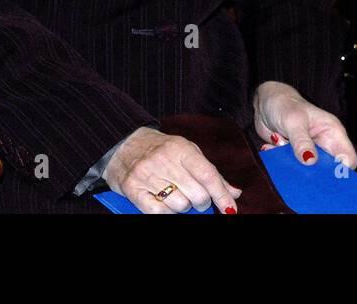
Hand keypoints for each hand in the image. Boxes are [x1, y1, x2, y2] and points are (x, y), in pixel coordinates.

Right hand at [104, 126, 242, 213]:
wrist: (123, 144)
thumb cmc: (161, 149)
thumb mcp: (188, 152)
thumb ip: (210, 173)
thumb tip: (234, 193)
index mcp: (182, 149)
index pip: (208, 175)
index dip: (221, 195)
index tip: (230, 209)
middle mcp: (165, 161)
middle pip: (197, 194)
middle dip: (203, 202)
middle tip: (198, 199)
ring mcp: (147, 175)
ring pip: (180, 206)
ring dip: (183, 207)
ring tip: (178, 196)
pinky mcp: (133, 189)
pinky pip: (159, 212)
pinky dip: (166, 212)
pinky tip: (165, 202)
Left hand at [253, 80, 356, 170]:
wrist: (265, 102)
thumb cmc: (284, 104)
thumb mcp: (293, 121)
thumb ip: (301, 141)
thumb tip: (310, 161)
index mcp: (332, 132)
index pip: (348, 158)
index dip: (341, 171)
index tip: (325, 178)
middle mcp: (324, 143)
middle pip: (329, 169)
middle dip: (316, 174)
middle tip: (300, 172)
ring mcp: (309, 150)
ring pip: (309, 171)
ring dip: (294, 168)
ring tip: (281, 152)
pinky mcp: (294, 156)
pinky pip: (292, 167)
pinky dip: (282, 163)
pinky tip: (272, 148)